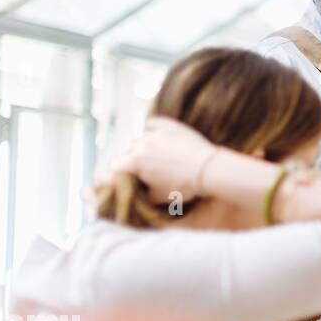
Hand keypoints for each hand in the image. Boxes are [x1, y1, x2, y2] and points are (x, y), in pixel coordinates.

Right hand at [102, 117, 216, 202]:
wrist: (208, 169)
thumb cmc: (183, 187)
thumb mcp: (156, 196)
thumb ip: (137, 193)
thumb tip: (129, 191)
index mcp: (134, 162)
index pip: (113, 167)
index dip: (111, 175)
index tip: (113, 180)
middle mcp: (140, 144)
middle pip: (124, 152)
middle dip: (126, 163)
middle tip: (134, 171)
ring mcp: (154, 133)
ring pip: (137, 139)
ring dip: (138, 148)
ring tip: (147, 156)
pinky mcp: (168, 127)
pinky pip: (151, 124)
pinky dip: (148, 129)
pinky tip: (149, 132)